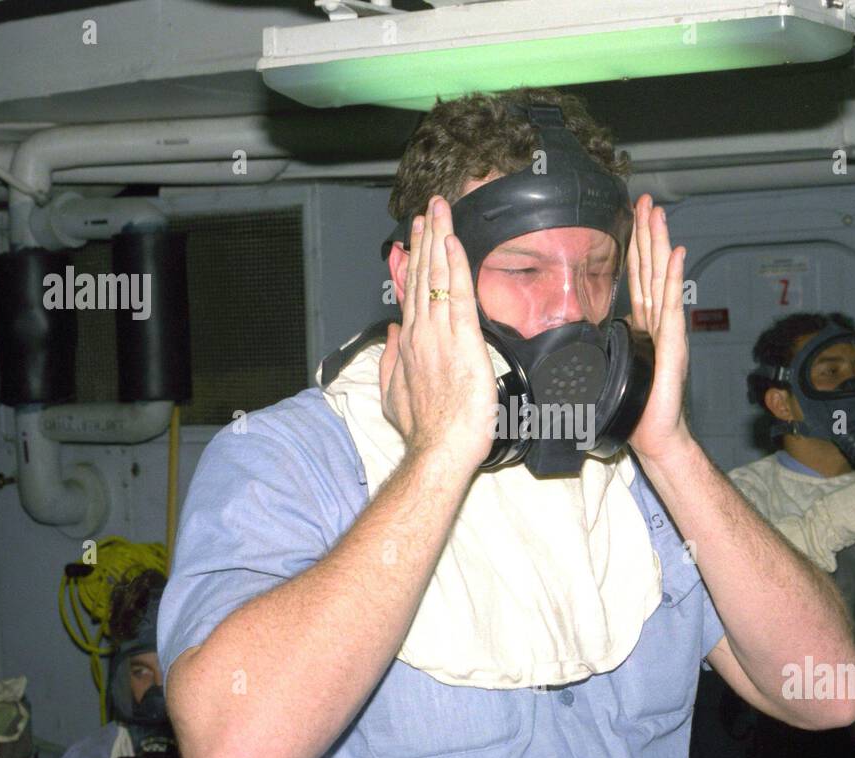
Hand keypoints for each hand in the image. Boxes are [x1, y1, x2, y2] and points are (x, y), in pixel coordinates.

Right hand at [382, 195, 496, 470]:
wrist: (438, 449)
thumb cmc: (424, 430)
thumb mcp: (394, 394)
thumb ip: (392, 359)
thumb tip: (392, 331)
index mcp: (409, 344)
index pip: (411, 293)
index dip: (412, 262)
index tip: (414, 238)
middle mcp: (421, 332)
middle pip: (421, 277)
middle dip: (425, 240)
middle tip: (430, 210)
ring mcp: (440, 333)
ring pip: (438, 277)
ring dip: (439, 241)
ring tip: (440, 212)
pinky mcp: (463, 339)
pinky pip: (458, 292)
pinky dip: (455, 264)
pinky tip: (453, 241)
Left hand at [624, 194, 690, 463]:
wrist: (653, 431)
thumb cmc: (632, 404)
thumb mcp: (607, 365)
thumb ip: (600, 343)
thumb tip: (571, 329)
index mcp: (640, 324)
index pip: (635, 277)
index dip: (633, 246)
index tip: (631, 218)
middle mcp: (656, 321)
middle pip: (649, 269)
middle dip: (647, 233)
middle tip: (645, 200)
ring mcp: (667, 329)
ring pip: (661, 277)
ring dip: (659, 243)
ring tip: (657, 214)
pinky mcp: (673, 342)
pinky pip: (671, 303)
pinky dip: (673, 276)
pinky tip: (674, 253)